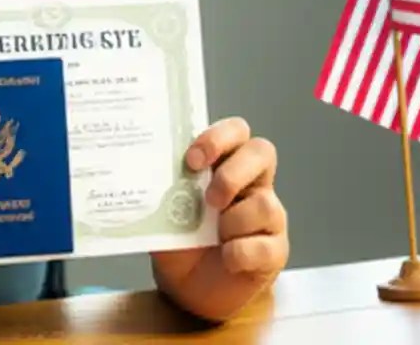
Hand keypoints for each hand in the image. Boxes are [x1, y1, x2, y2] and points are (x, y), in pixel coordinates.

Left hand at [150, 117, 288, 321]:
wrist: (188, 288)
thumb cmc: (181, 241)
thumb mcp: (165, 211)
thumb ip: (164, 189)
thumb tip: (144, 172)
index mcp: (226, 164)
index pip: (236, 131)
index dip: (218, 138)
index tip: (192, 159)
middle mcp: (253, 184)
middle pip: (262, 152)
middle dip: (232, 174)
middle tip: (209, 200)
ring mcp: (269, 216)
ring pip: (264, 204)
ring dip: (232, 223)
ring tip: (214, 238)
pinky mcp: (275, 250)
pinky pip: (264, 246)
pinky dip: (239, 253)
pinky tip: (226, 259)